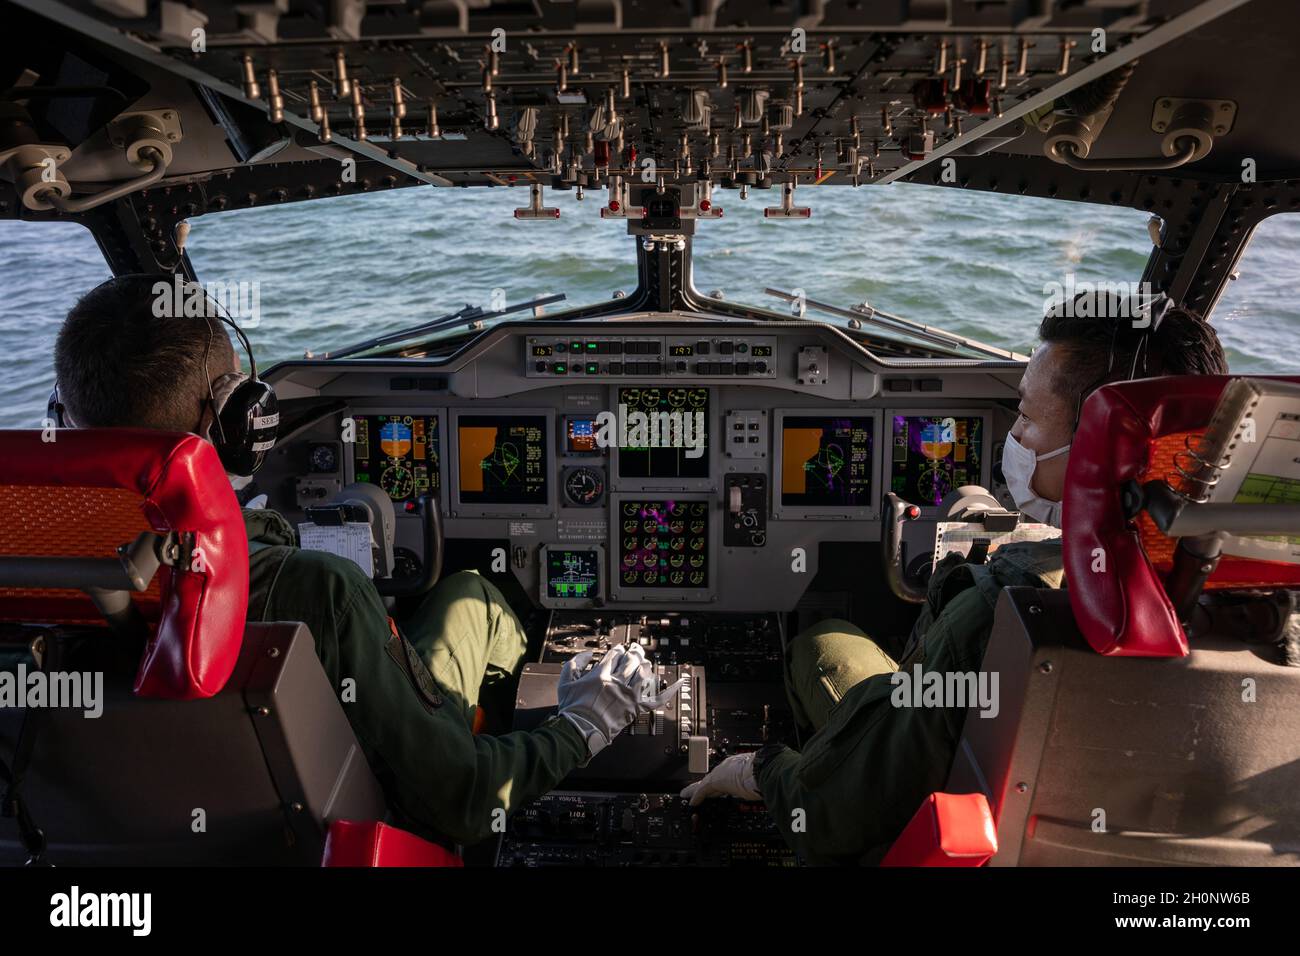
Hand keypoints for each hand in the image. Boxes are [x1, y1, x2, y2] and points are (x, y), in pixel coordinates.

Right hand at [556, 644, 683, 756]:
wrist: (580, 732)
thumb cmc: (573, 711)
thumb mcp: (565, 682)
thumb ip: (574, 664)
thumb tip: (587, 655)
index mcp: (601, 675)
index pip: (615, 654)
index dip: (618, 650)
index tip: (618, 651)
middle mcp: (618, 683)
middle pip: (632, 660)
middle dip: (634, 652)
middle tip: (635, 650)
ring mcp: (629, 696)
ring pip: (644, 673)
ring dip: (645, 665)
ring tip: (644, 662)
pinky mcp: (636, 709)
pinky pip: (657, 699)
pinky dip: (669, 691)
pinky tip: (678, 683)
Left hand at [680, 752, 760, 805]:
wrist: (764, 768)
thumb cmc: (768, 773)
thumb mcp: (762, 778)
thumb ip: (759, 783)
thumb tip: (765, 791)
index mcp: (742, 765)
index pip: (728, 775)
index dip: (722, 782)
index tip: (720, 786)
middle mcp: (731, 767)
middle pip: (713, 778)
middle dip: (705, 785)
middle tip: (696, 791)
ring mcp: (723, 773)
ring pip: (705, 783)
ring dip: (697, 790)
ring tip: (687, 795)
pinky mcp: (716, 781)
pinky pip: (702, 790)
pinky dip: (697, 796)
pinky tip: (691, 801)